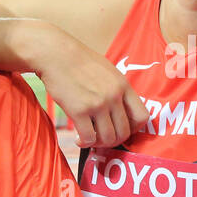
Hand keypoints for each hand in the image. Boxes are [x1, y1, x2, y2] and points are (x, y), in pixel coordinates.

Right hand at [31, 26, 148, 147]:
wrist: (55, 53)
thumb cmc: (79, 62)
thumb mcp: (108, 71)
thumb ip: (117, 90)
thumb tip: (121, 111)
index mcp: (123, 86)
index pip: (142, 117)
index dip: (134, 129)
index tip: (122, 129)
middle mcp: (114, 96)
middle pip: (125, 132)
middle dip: (114, 140)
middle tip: (103, 138)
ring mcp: (98, 103)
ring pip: (108, 138)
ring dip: (99, 143)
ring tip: (90, 138)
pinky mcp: (79, 110)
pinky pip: (89, 138)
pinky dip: (84, 143)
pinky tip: (79, 138)